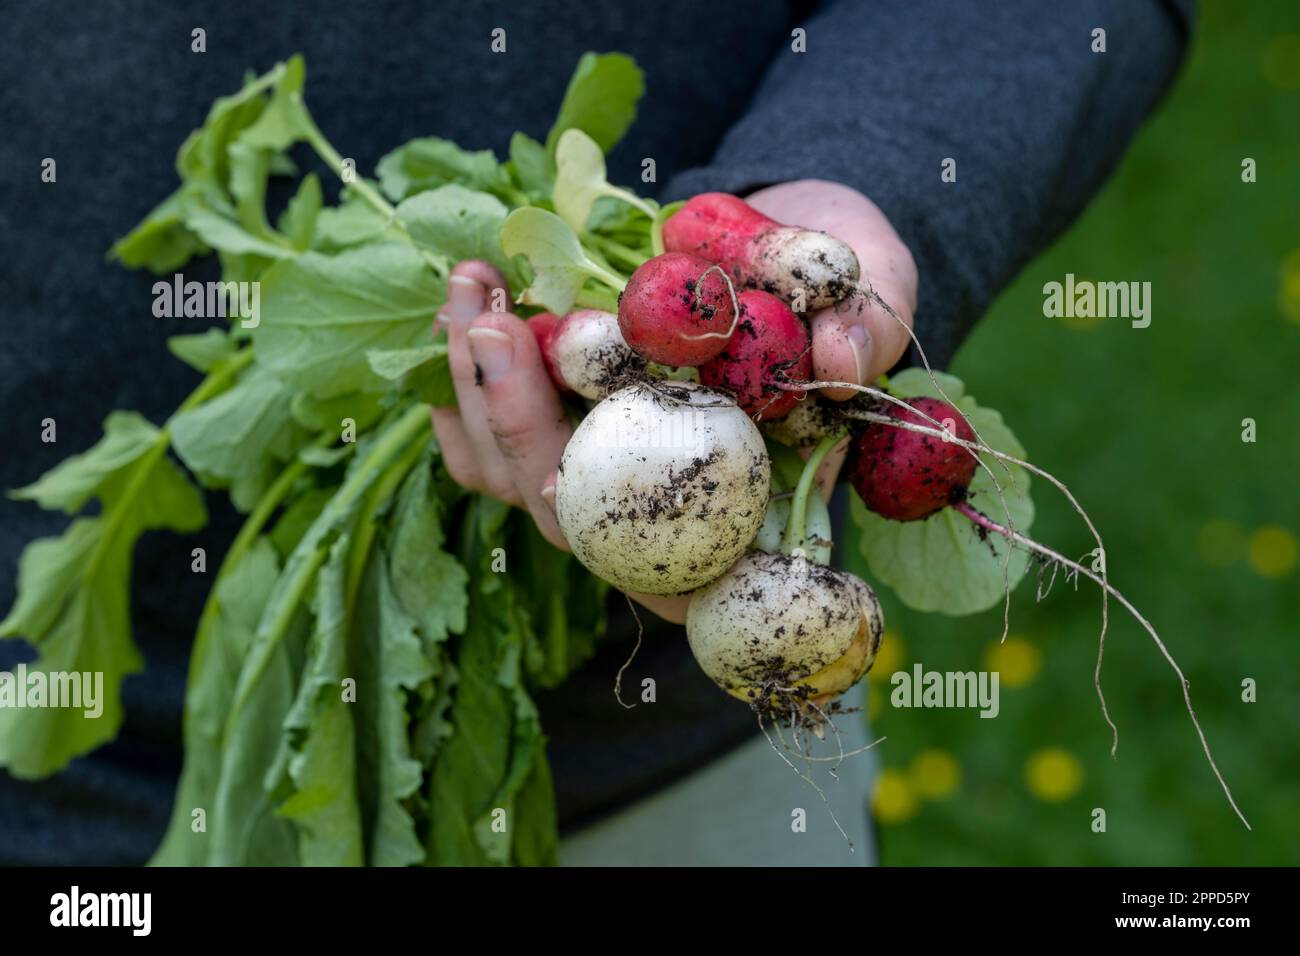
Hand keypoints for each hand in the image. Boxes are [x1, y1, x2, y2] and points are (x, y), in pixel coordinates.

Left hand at [430, 181, 916, 622]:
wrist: (796, 252)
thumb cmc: (841, 288)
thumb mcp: (873, 296)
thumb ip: (862, 333)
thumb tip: (839, 364)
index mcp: (748, 517)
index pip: (664, 562)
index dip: (601, 525)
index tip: (550, 471)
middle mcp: (664, 516)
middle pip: (564, 515)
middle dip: (512, 422)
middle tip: (491, 320)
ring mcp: (606, 478)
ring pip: (508, 472)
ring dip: (471, 384)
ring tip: (469, 282)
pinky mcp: (564, 431)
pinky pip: (484, 434)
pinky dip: (460, 374)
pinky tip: (460, 299)